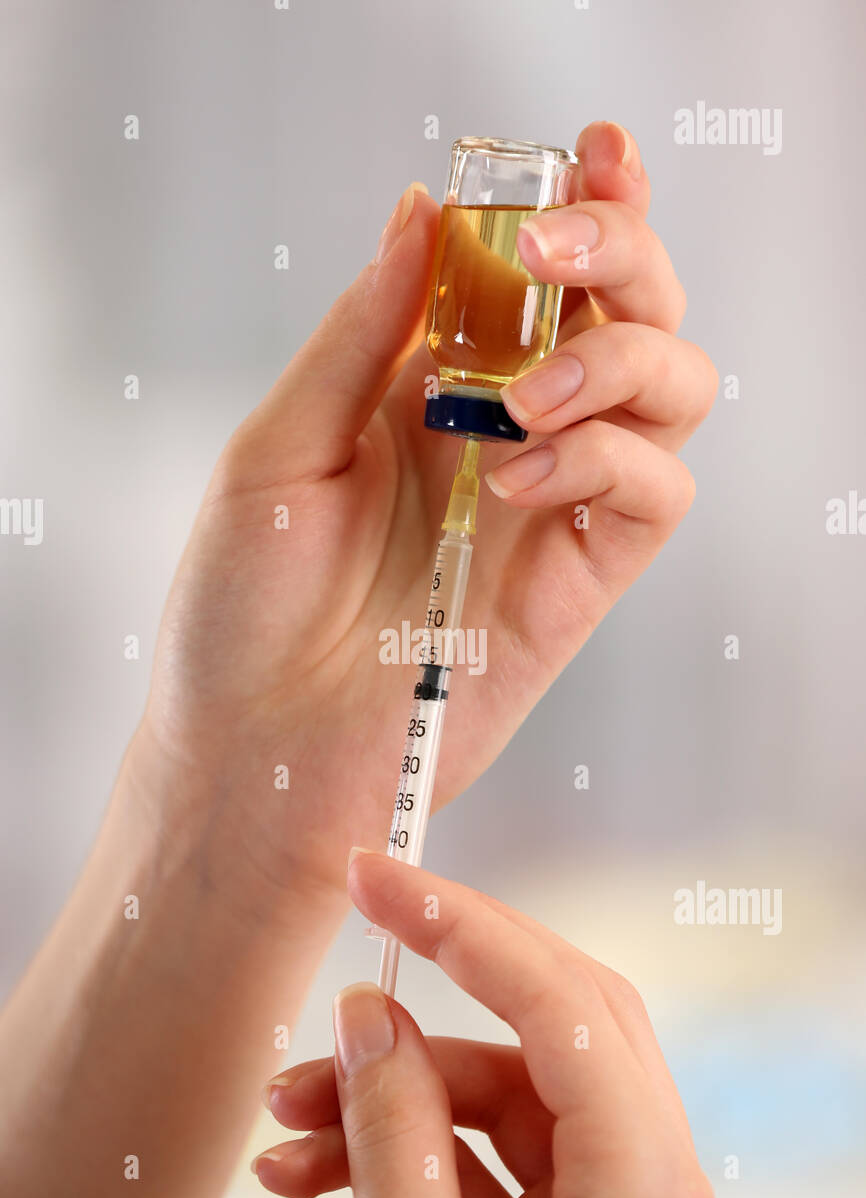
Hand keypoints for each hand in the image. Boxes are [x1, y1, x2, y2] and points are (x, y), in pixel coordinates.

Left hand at [136, 121, 715, 900]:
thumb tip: (424, 213)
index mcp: (433, 390)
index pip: (537, 276)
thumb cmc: (240, 611)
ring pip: (671, 395)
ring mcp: (549, 509)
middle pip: (631, 314)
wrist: (253, 754)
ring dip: (621, 360)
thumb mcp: (277, 447)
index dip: (583, 206)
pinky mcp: (577, 585)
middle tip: (559, 247)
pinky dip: (607, 459)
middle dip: (623, 253)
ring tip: (522, 397)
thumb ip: (362, 337)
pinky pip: (653, 496)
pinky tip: (519, 475)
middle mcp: (507, 437)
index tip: (587, 150)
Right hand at [254, 851, 731, 1197]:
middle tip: (352, 950)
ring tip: (286, 1125)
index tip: (379, 876)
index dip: (464, 925)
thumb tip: (369, 1018)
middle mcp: (654, 1186)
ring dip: (393, 1095)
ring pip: (506, 1094)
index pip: (563, 1000)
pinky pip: (493, 1155)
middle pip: (550, 1026)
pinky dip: (408, 1149)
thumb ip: (392, 1134)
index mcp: (649, 1190)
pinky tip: (314, 1168)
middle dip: (432, 999)